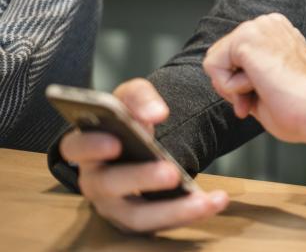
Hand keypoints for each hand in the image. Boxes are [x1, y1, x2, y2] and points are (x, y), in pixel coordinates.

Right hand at [59, 78, 227, 232]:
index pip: (75, 148)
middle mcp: (96, 181)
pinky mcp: (139, 220)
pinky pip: (162, 222)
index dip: (91, 146)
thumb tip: (156, 113)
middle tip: (171, 173)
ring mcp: (115, 206)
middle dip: (141, 179)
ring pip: (138, 216)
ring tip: (203, 201)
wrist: (142, 143)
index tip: (115, 142)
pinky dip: (189, 213)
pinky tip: (215, 201)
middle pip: (108, 185)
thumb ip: (140, 97)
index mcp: (87, 147)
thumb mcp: (131, 98)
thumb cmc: (128, 120)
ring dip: (172, 210)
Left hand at [203, 13, 305, 146]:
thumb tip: (221, 79)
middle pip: (222, 57)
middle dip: (234, 85)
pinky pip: (213, 67)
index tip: (262, 95)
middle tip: (255, 100)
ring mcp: (257, 27)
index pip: (236, 56)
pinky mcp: (245, 38)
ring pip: (216, 61)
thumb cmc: (302, 104)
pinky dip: (230, 87)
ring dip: (234, 86)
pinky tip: (258, 85)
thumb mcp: (269, 83)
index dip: (242, 83)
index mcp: (278, 32)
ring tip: (262, 90)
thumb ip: (247, 75)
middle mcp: (268, 24)